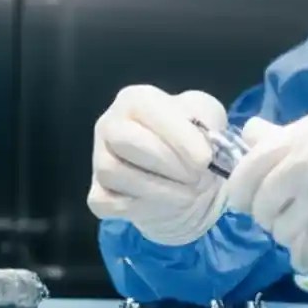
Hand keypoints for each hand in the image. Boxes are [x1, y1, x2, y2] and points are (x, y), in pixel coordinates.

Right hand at [88, 85, 227, 245]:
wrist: (189, 180)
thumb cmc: (194, 140)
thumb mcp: (209, 118)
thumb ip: (208, 120)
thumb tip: (205, 141)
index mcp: (135, 100)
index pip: (146, 108)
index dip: (177, 134)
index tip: (205, 159)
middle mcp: (110, 125)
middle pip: (124, 140)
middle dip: (166, 162)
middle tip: (198, 176)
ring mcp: (99, 160)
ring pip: (112, 172)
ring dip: (158, 188)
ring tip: (188, 192)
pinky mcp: (97, 195)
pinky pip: (106, 202)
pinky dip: (140, 208)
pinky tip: (166, 204)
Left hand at [226, 101, 307, 286]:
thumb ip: (295, 139)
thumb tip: (249, 134)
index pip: (256, 161)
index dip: (242, 188)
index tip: (248, 202)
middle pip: (263, 199)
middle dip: (268, 215)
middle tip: (290, 217)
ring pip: (281, 229)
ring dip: (291, 236)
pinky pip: (304, 252)